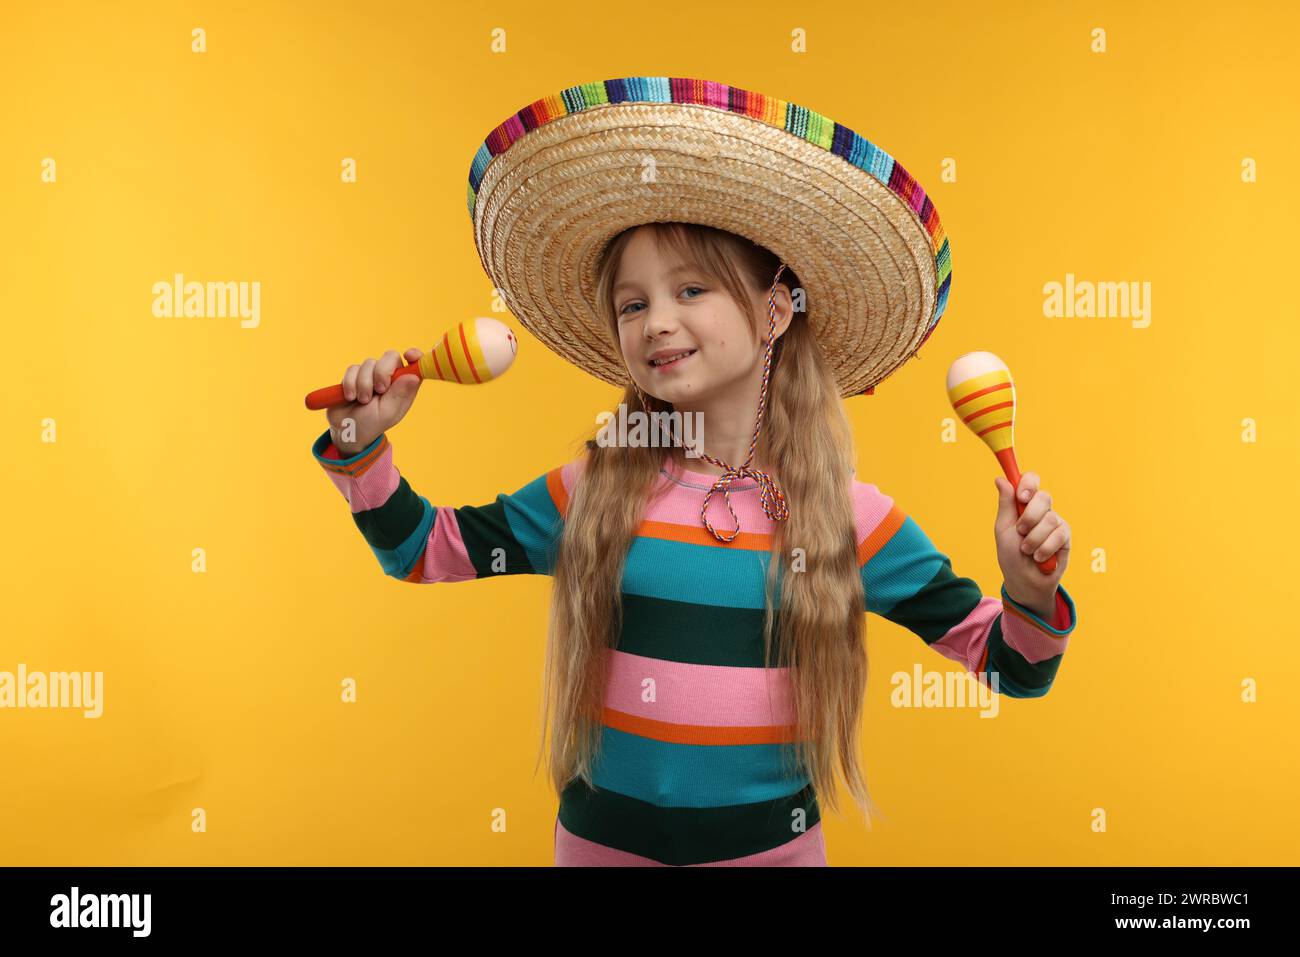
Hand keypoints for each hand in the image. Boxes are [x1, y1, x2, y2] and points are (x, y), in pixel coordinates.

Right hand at [325, 348, 423, 453]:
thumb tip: (414, 376)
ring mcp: (372, 374)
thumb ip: (399, 394)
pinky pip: (353, 368)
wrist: (345, 429)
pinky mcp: (355, 374)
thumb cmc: (372, 423)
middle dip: (382, 372)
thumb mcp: (388, 412)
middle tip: (379, 390)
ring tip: (363, 400)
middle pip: (390, 357)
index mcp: (404, 386)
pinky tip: (350, 397)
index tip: (408, 355)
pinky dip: (350, 383)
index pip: (415, 364)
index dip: (415, 356)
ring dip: (364, 383)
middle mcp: (390, 377)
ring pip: (369, 363)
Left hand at [994, 472, 1069, 617]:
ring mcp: (1055, 522)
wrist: (1024, 580)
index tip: (1022, 498)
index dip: (1029, 484)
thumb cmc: (1011, 554)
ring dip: (1034, 539)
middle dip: (1029, 517)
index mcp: (1024, 504)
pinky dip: (1045, 548)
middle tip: (1021, 531)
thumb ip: (1006, 504)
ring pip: (1049, 519)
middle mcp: (1041, 510)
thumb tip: (1000, 479)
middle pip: (1044, 496)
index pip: (1031, 480)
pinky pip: (1059, 534)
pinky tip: (1039, 557)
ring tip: (1027, 551)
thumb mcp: (1003, 529)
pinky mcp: (1066, 536)